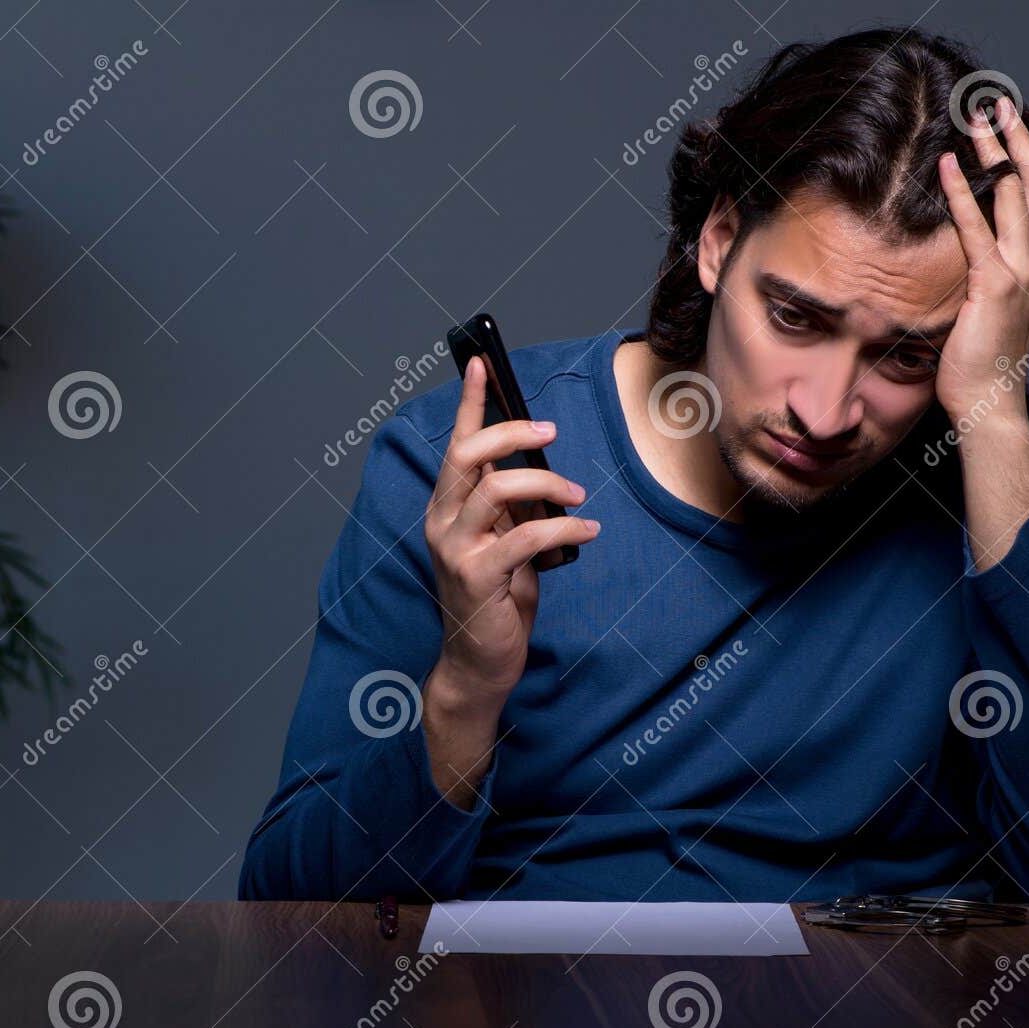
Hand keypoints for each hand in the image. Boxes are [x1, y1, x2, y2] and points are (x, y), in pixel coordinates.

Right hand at [423, 353, 599, 708]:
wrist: (480, 663)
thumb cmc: (496, 600)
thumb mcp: (504, 544)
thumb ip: (512, 510)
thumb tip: (542, 474)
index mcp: (446, 509)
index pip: (456, 444)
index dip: (469, 403)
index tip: (482, 363)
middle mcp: (441, 522)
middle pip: (469, 455)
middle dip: (513, 434)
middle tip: (551, 432)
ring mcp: (454, 549)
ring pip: (496, 489)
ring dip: (547, 485)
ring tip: (578, 497)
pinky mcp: (477, 577)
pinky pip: (525, 536)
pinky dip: (563, 527)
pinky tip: (587, 530)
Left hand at [933, 96, 1028, 429]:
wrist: (990, 404)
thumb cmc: (981, 365)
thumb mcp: (986, 312)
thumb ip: (982, 280)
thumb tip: (959, 263)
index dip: (1024, 160)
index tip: (1008, 129)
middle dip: (1015, 139)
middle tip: (996, 103)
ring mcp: (1018, 272)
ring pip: (1011, 196)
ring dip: (992, 151)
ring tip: (975, 118)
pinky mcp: (993, 286)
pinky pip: (975, 229)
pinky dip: (961, 193)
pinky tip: (948, 164)